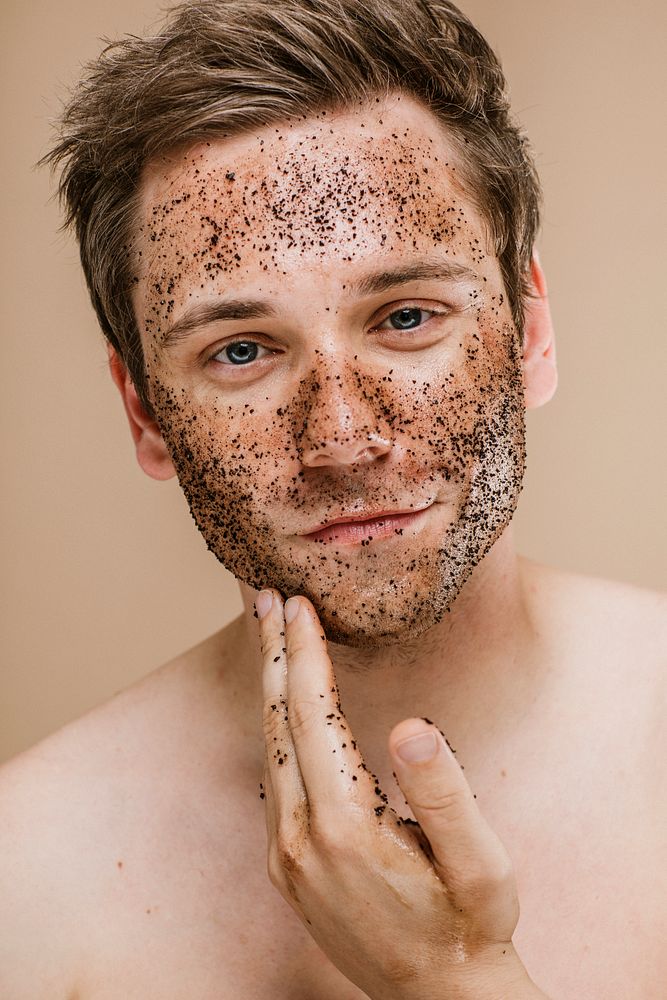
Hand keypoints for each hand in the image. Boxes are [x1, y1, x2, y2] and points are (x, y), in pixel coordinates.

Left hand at [256, 590, 546, 999]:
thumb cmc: (469, 925)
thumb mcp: (481, 865)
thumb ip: (445, 794)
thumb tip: (412, 725)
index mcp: (346, 825)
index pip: (313, 716)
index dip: (304, 655)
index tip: (298, 604)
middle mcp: (302, 838)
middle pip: (276, 724)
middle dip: (273, 656)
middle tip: (265, 600)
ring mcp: (287, 855)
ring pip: (268, 750)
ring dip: (269, 688)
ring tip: (270, 637)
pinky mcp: (288, 867)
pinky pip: (272, 780)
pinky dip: (274, 729)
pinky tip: (281, 707)